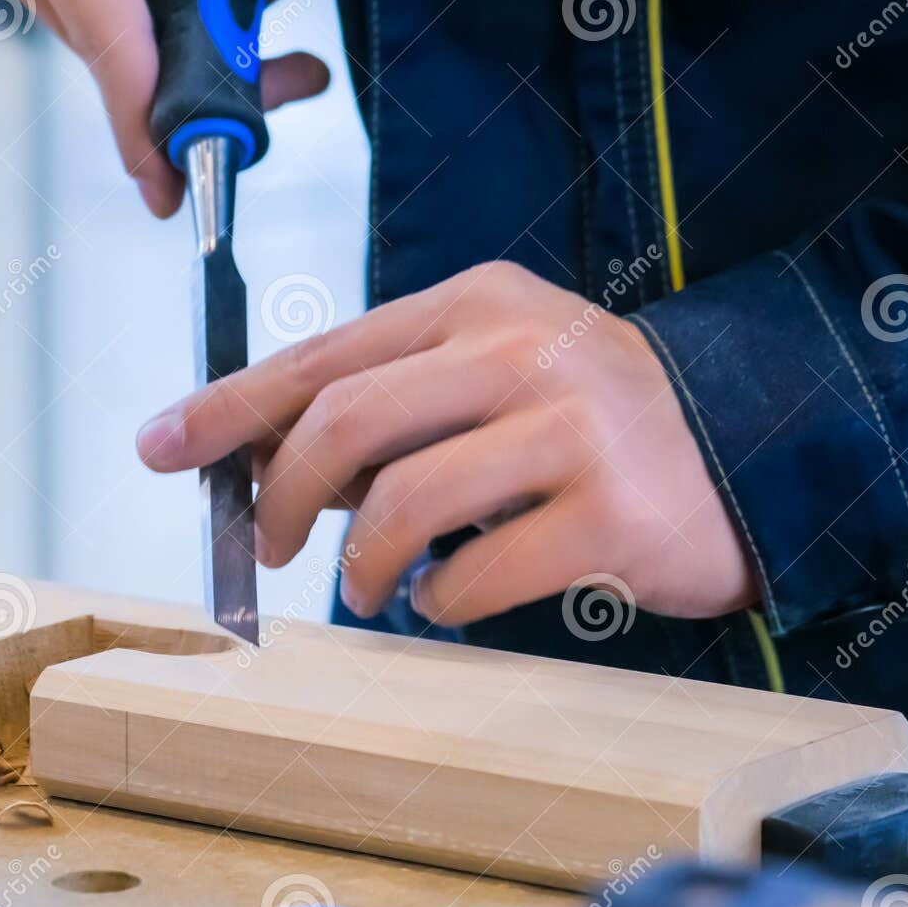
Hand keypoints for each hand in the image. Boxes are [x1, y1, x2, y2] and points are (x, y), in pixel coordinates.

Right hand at [0, 0, 328, 217]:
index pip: (109, 37)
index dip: (150, 123)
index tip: (176, 193)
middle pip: (118, 46)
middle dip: (207, 72)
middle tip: (290, 83)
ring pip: (117, 32)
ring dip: (195, 39)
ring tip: (272, 31)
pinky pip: (105, 4)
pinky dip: (166, 9)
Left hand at [135, 262, 758, 624]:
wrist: (745, 450)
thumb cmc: (584, 421)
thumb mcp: (486, 378)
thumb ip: (385, 403)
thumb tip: (252, 460)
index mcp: (477, 305)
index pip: (321, 355)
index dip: (227, 406)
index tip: (162, 446)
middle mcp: (523, 350)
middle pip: (344, 421)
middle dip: (281, 498)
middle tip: (269, 544)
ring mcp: (573, 428)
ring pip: (401, 503)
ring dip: (359, 565)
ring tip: (369, 585)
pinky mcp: (611, 514)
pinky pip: (472, 576)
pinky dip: (437, 601)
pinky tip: (448, 595)